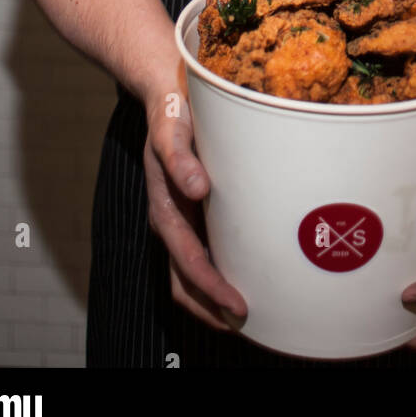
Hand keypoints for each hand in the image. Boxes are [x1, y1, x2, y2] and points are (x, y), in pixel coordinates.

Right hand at [142, 90, 247, 331]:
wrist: (166, 93)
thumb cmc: (173, 113)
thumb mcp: (171, 129)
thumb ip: (180, 158)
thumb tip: (197, 188)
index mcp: (165, 207)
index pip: (189, 262)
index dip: (212, 289)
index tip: (239, 307)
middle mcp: (171, 219)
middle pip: (186, 281)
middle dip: (212, 308)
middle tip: (250, 323)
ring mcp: (181, 217)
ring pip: (192, 273)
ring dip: (214, 297)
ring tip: (248, 312)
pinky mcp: (193, 209)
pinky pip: (204, 250)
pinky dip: (220, 272)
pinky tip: (244, 273)